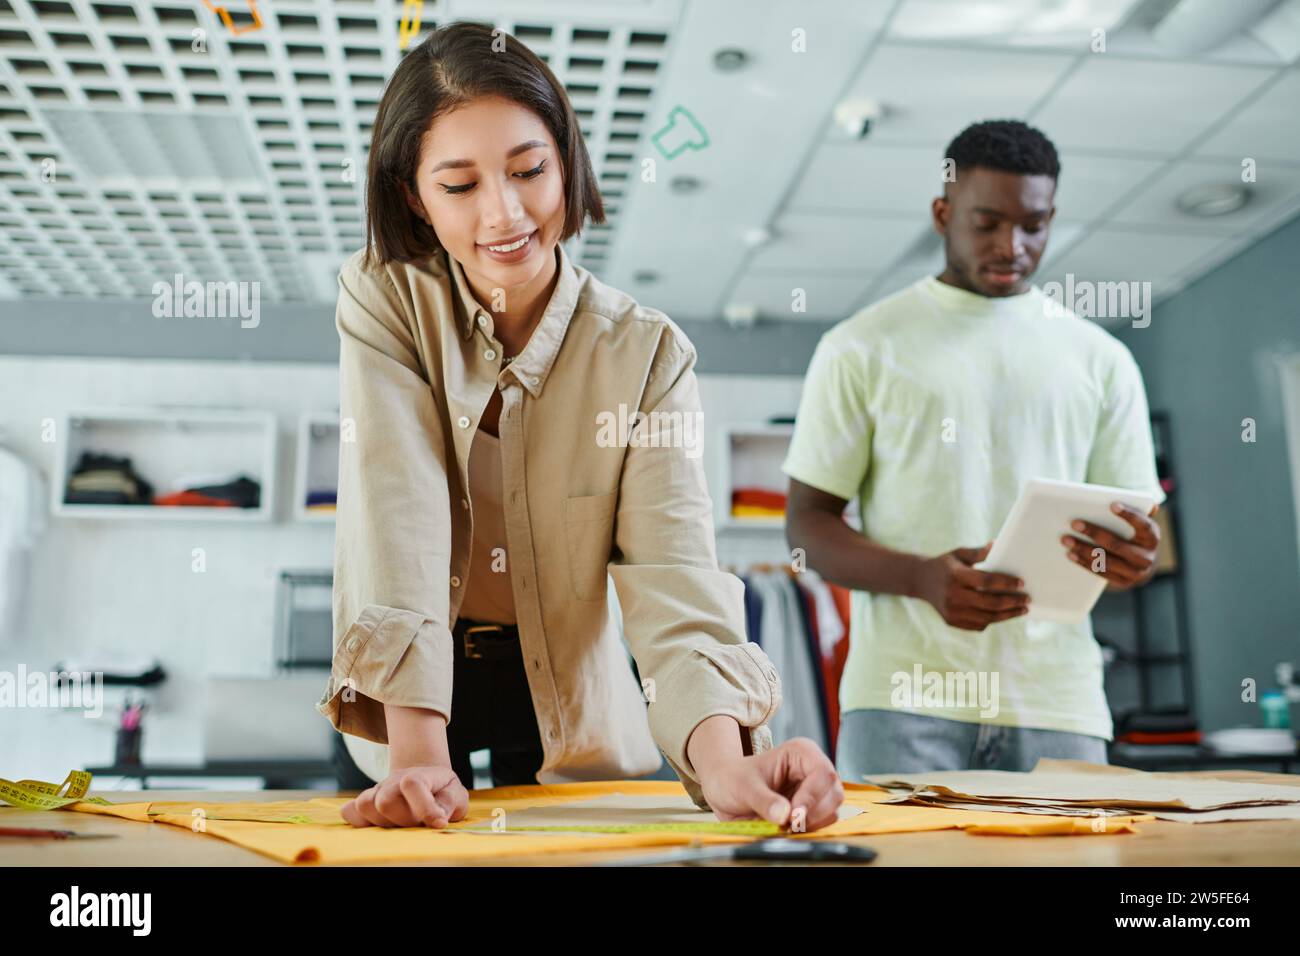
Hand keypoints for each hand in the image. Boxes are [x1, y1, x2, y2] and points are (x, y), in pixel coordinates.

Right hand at [339, 764, 468, 827]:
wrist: (424, 779)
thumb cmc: (441, 790)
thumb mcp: (455, 793)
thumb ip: (450, 802)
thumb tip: (438, 820)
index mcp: (418, 775)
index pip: (412, 784)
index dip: (424, 807)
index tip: (438, 823)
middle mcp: (393, 781)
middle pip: (385, 802)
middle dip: (403, 820)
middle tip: (417, 822)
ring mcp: (376, 791)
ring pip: (365, 806)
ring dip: (384, 823)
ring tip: (401, 823)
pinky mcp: (363, 804)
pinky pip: (350, 812)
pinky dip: (360, 822)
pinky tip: (381, 824)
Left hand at [699, 737, 843, 832]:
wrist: (725, 790)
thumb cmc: (734, 779)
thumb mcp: (743, 787)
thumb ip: (763, 801)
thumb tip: (785, 815)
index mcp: (801, 752)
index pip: (823, 773)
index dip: (812, 797)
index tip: (794, 815)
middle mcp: (813, 769)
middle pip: (833, 793)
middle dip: (812, 813)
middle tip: (787, 824)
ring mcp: (816, 790)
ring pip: (831, 811)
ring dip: (810, 824)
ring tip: (783, 825)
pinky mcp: (813, 808)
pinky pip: (823, 823)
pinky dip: (808, 830)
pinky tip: (787, 827)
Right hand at [914, 543, 1029, 630]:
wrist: (921, 580)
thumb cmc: (945, 564)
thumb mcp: (960, 554)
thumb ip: (979, 552)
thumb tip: (999, 545)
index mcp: (955, 575)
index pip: (986, 581)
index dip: (1006, 583)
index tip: (1022, 583)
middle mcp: (952, 595)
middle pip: (990, 602)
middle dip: (1012, 602)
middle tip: (1027, 600)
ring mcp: (951, 611)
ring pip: (986, 618)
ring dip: (1007, 615)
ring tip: (1021, 610)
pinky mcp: (951, 621)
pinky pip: (978, 625)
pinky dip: (992, 620)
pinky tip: (1003, 615)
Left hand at [1061, 501, 1159, 590]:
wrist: (1141, 564)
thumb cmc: (1134, 535)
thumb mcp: (1138, 523)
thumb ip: (1137, 510)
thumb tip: (1138, 502)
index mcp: (1152, 537)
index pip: (1143, 525)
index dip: (1129, 515)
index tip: (1112, 505)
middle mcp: (1147, 557)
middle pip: (1117, 545)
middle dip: (1094, 533)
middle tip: (1074, 523)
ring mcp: (1136, 572)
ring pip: (1106, 561)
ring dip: (1084, 550)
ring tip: (1066, 539)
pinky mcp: (1124, 582)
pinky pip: (1101, 572)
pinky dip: (1084, 562)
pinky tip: (1070, 553)